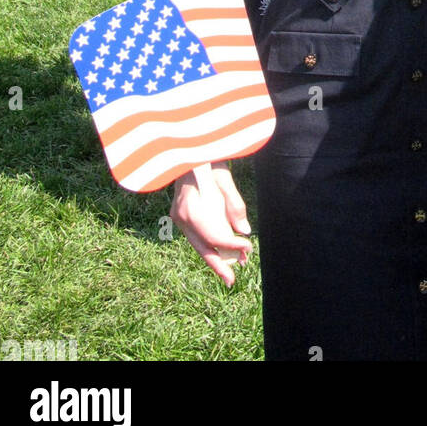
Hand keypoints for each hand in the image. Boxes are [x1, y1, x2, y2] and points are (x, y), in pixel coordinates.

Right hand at [170, 163, 252, 286]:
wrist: (187, 145)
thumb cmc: (208, 157)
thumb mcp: (225, 178)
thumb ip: (234, 204)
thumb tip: (244, 230)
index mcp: (192, 207)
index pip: (214, 237)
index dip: (231, 246)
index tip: (248, 248)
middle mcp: (181, 215)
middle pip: (202, 247)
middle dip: (219, 264)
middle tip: (233, 281)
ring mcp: (178, 216)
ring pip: (197, 243)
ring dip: (215, 255)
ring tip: (233, 266)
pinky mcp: (179, 214)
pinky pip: (195, 235)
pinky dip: (208, 243)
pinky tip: (221, 249)